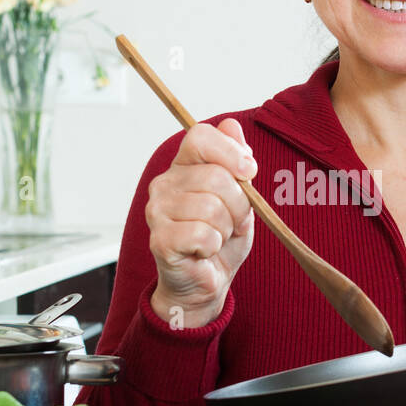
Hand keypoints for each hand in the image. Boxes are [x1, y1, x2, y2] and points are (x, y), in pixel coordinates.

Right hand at [146, 118, 255, 327]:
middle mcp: (164, 183)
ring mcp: (157, 211)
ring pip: (212, 208)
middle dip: (238, 204)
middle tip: (232, 221)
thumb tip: (232, 124)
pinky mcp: (160, 240)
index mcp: (183, 166)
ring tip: (217, 237)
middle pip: (216, 177)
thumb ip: (236, 161)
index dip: (230, 152)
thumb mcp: (239, 195)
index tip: (248, 172)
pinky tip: (204, 251)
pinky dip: (214, 246)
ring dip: (226, 228)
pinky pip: (203, 235)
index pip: (200, 137)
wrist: (207, 281)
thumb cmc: (222, 236)